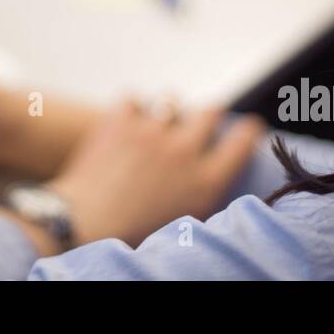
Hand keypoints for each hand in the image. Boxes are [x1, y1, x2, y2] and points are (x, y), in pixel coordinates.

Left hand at [46, 101, 262, 247]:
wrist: (84, 224)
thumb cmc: (133, 235)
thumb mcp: (185, 222)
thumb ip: (202, 191)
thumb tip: (212, 171)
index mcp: (205, 181)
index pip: (243, 142)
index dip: (249, 130)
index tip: (249, 126)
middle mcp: (184, 151)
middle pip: (210, 111)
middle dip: (208, 114)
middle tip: (199, 122)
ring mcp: (152, 131)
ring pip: (171, 100)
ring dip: (167, 111)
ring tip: (155, 125)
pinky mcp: (120, 120)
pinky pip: (133, 98)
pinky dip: (131, 108)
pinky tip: (127, 122)